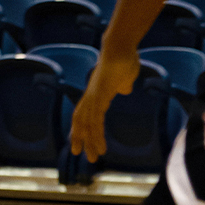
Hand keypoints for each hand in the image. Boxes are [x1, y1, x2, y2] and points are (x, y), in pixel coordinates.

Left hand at [70, 46, 140, 160]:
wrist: (121, 47)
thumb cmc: (124, 60)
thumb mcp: (125, 78)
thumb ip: (122, 85)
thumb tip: (124, 89)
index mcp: (95, 93)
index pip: (83, 115)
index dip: (81, 129)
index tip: (80, 142)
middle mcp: (90, 96)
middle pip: (80, 121)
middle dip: (80, 138)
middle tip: (81, 155)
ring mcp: (93, 95)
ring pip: (87, 123)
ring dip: (90, 141)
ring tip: (95, 156)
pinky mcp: (99, 94)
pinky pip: (95, 117)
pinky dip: (96, 132)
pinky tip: (100, 143)